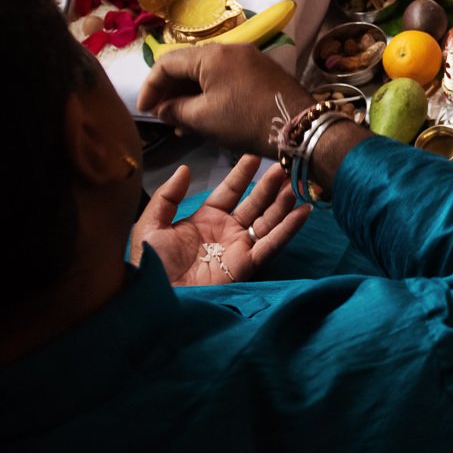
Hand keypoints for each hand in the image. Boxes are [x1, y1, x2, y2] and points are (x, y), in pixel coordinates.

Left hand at [131, 156, 309, 286]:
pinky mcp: (247, 265)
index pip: (229, 191)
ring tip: (295, 182)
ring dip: (282, 202)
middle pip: (254, 203)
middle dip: (269, 185)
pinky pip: (271, 244)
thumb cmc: (150, 264)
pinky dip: (289, 229)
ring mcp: (239, 247)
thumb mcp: (151, 225)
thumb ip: (167, 197)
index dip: (242, 174)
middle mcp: (226, 231)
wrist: (155, 297)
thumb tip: (186, 169)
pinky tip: (303, 212)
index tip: (253, 155)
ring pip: (267, 220)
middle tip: (283, 165)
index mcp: (205, 219)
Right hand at [138, 41, 298, 155]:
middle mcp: (230, 48)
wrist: (298, 126)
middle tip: (160, 114)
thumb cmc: (246, 121)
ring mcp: (248, 57)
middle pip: (188, 64)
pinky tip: (205, 114)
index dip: (151, 86)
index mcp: (212, 54)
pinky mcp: (261, 70)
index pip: (167, 62)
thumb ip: (175, 110)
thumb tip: (162, 108)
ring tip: (179, 120)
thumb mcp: (204, 118)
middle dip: (170, 89)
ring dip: (189, 93)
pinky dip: (210, 92)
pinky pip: (226, 76)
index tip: (145, 110)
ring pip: (207, 71)